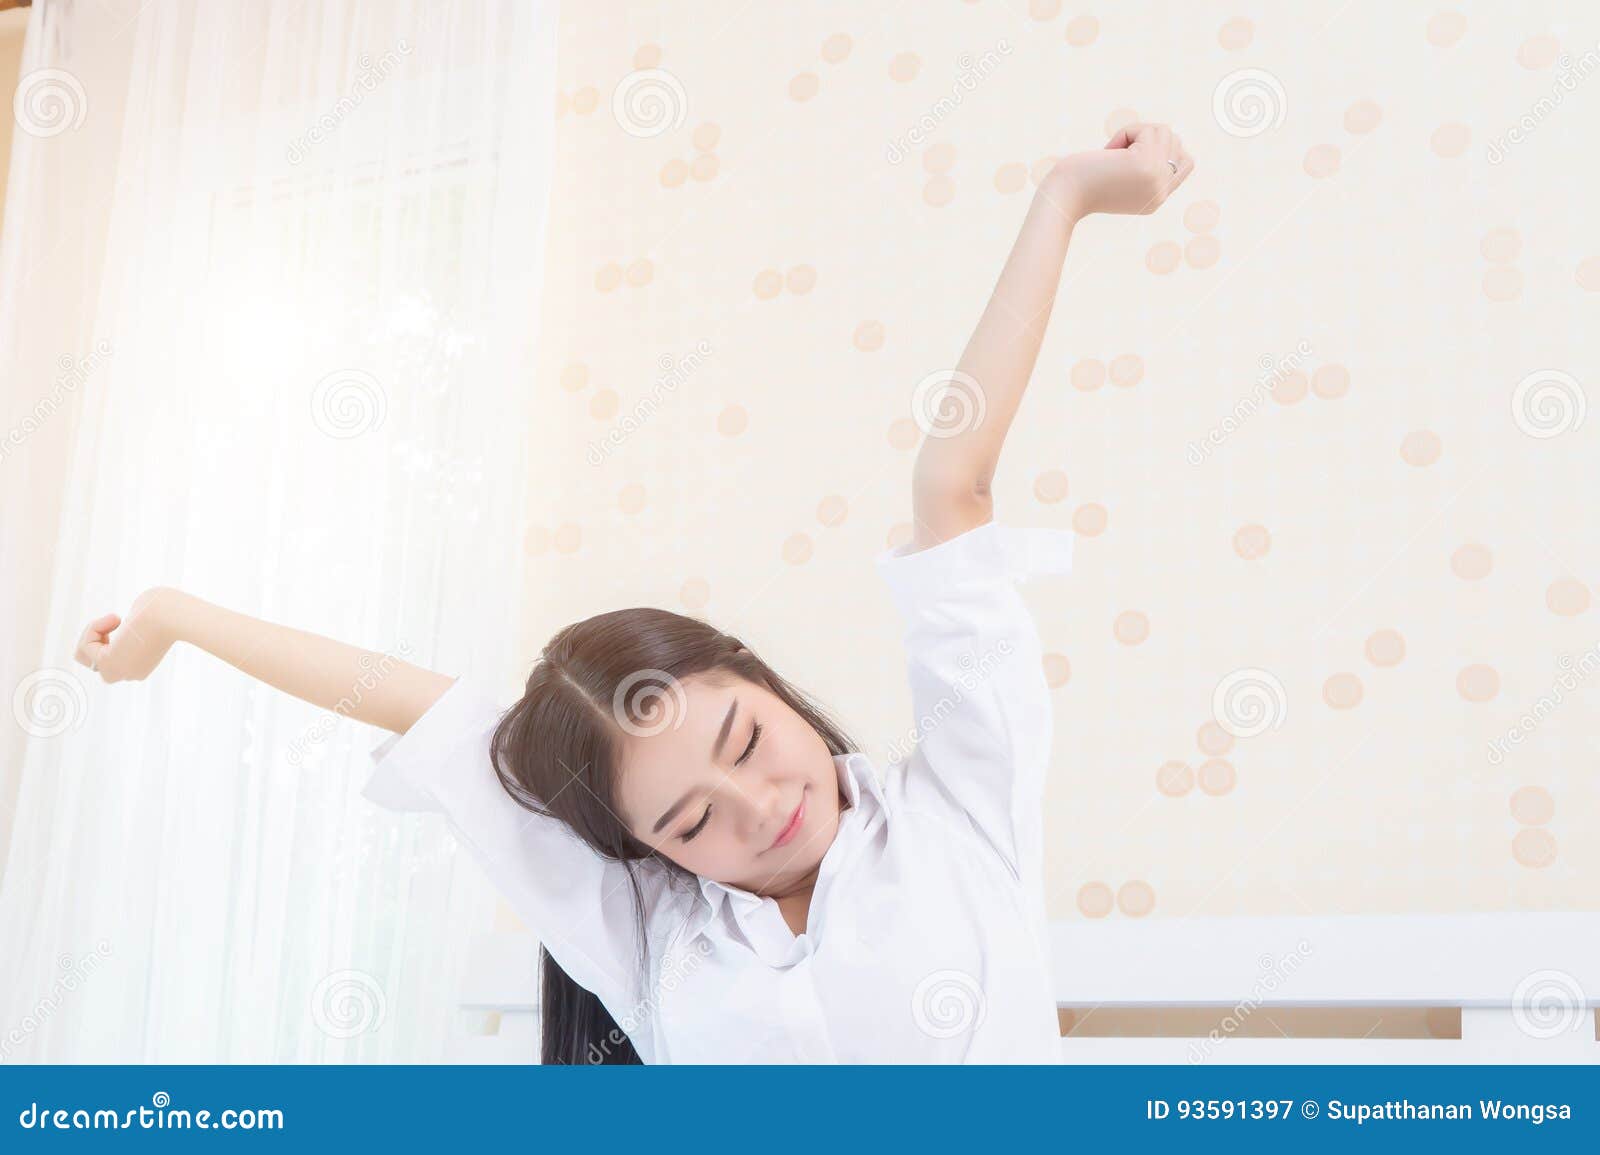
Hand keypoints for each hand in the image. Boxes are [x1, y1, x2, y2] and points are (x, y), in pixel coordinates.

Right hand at [73, 587, 183, 682]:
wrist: (174, 615)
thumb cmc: (166, 609)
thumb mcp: (143, 616)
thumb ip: (130, 625)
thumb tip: (126, 626)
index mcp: (141, 664)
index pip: (109, 657)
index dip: (106, 635)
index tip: (123, 620)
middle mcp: (130, 673)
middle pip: (93, 660)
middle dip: (95, 636)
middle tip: (116, 620)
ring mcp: (119, 672)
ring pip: (83, 657)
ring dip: (90, 633)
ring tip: (114, 619)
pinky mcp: (109, 664)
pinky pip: (86, 646)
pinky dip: (93, 628)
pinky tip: (116, 619)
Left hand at [1046, 122, 1193, 218]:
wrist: (1062, 198)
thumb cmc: (1079, 185)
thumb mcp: (1117, 176)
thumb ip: (1142, 163)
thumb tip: (1158, 134)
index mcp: (1155, 199)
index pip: (1185, 164)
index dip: (1167, 148)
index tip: (1135, 151)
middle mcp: (1161, 192)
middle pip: (1176, 142)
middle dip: (1148, 137)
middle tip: (1117, 151)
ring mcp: (1157, 178)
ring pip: (1164, 132)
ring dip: (1135, 133)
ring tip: (1111, 152)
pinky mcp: (1146, 163)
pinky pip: (1147, 129)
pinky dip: (1125, 132)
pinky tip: (1108, 151)